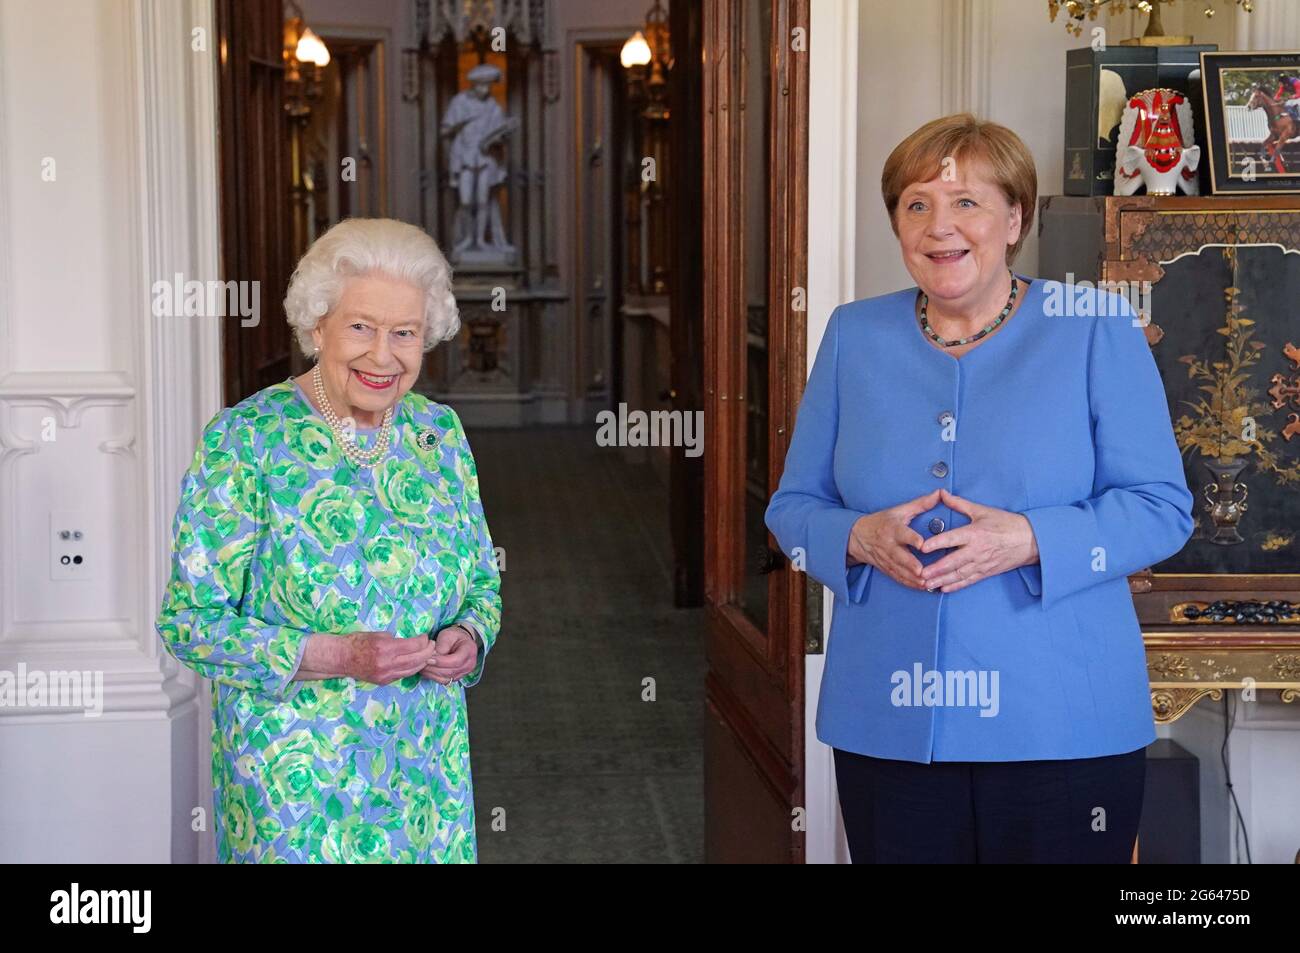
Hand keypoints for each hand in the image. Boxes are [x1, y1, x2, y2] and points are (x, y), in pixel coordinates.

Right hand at [342, 631, 437, 684]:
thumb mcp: (377, 634)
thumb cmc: (357, 642)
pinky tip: (414, 662)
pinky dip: (411, 668)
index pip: (413, 646)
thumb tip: (410, 643)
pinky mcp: (383, 681)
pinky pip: (402, 675)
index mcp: (386, 648)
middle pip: (416, 660)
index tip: (425, 637)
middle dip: (428, 652)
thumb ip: (395, 639)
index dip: (423, 641)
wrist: (340, 658)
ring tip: (427, 655)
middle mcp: (387, 663)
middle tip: (432, 646)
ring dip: (422, 662)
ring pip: (412, 670)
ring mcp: (385, 675)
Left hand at [420, 626, 479, 684]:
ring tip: (423, 666)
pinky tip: (427, 671)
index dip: (442, 662)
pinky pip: (444, 681)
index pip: (456, 661)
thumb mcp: (448, 634)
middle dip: (434, 668)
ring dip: (433, 674)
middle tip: (422, 663)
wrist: (459, 642)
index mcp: (470, 650)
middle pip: (451, 671)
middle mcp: (469, 664)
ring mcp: (464, 673)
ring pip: (447, 678)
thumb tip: (436, 654)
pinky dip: (434, 677)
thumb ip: (443, 644)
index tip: (428, 659)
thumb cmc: (454, 637)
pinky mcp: (457, 678)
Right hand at [846, 489, 941, 589]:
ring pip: (899, 570)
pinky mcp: (885, 567)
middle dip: (910, 565)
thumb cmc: (882, 521)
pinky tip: (921, 587)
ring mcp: (885, 558)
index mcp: (892, 529)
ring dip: (912, 578)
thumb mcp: (899, 510)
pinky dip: (908, 583)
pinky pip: (897, 577)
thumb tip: (940, 494)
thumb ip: (921, 504)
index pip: (903, 534)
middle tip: (922, 571)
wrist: (857, 536)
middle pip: (899, 556)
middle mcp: (888, 545)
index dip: (912, 539)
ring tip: (926, 583)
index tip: (922, 545)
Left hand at [919, 488, 1038, 593]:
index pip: (952, 539)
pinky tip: (944, 589)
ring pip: (959, 574)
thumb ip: (959, 504)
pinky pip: (969, 581)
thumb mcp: (982, 510)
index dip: (937, 543)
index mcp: (974, 533)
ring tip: (927, 584)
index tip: (923, 548)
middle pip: (953, 561)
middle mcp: (977, 550)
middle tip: (920, 574)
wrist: (1030, 540)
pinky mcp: (986, 572)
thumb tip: (941, 494)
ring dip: (942, 580)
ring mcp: (981, 563)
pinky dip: (956, 586)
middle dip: (936, 569)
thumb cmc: (1006, 523)